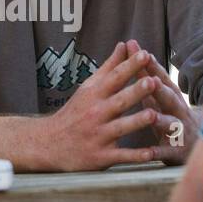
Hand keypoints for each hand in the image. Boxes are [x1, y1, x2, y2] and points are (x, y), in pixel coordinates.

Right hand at [36, 42, 161, 170]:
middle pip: (119, 102)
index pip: (114, 78)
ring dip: (136, 122)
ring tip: (153, 115)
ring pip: (120, 128)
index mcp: (95, 95)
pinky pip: (120, 156)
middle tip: (152, 82)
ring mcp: (98, 136)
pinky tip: (150, 154)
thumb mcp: (88, 87)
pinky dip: (134, 156)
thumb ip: (109, 67)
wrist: (49, 144)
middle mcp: (96, 114)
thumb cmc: (75, 112)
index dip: (130, 67)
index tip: (144, 55)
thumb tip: (124, 45)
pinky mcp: (100, 157)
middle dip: (135, 92)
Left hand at [124, 40, 198, 164]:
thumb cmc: (169, 114)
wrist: (196, 144)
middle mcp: (177, 110)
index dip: (152, 65)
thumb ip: (145, 73)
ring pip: (171, 123)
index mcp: (171, 95)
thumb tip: (131, 46)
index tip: (141, 52)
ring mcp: (179, 130)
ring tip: (152, 117)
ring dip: (162, 120)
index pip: (161, 77)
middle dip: (161, 89)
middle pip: (169, 97)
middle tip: (151, 80)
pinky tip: (148, 152)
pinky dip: (158, 152)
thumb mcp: (159, 94)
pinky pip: (167, 151)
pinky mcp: (176, 151)